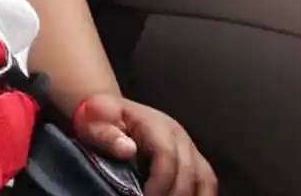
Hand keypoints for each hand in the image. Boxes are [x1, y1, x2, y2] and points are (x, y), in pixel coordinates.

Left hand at [73, 94, 217, 195]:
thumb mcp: (94, 122)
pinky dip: (201, 195)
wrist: (109, 113)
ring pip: (205, 177)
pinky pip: (206, 180)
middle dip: (174, 195)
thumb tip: (128, 150)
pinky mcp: (192, 158)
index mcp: (155, 125)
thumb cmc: (100, 118)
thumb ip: (107, 135)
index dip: (159, 181)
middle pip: (189, 171)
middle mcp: (178, 135)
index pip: (166, 156)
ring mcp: (189, 147)